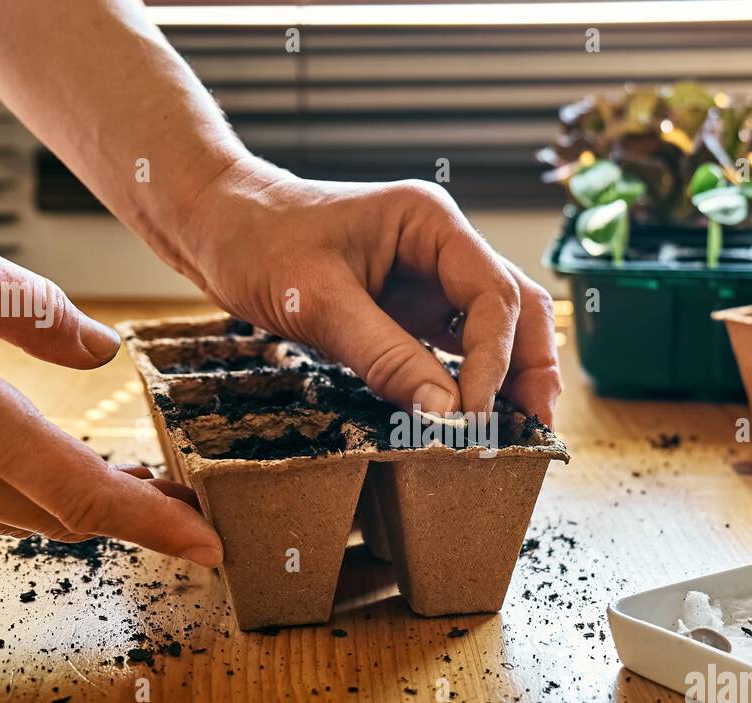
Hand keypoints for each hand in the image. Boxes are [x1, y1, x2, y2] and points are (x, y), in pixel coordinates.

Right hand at [0, 217, 222, 564]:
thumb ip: (33, 309)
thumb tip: (102, 349)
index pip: (79, 490)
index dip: (153, 524)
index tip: (208, 544)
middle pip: (63, 519)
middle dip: (134, 519)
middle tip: (188, 504)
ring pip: (22, 521)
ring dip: (85, 511)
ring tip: (139, 487)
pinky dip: (33, 501)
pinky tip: (57, 474)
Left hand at [188, 158, 562, 423]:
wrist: (215, 225)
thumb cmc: (258, 241)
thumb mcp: (318, 303)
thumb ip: (385, 356)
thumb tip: (446, 416)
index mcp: (431, 223)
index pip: (494, 294)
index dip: (495, 359)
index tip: (472, 415)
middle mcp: (442, 247)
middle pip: (516, 307)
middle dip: (530, 367)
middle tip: (535, 428)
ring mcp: (428, 278)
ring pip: (496, 328)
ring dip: (510, 376)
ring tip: (518, 431)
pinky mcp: (408, 308)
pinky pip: (456, 345)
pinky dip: (471, 380)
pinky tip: (473, 417)